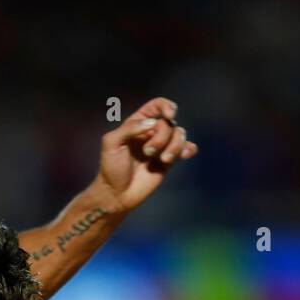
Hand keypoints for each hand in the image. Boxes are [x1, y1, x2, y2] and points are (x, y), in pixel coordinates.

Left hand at [94, 97, 197, 214]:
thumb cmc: (111, 167)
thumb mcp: (112, 143)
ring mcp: (161, 147)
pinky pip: (184, 150)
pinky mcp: (167, 162)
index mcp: (138, 123)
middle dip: (162, 137)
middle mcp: (151, 132)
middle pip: (169, 124)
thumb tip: (152, 123)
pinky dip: (188, 149)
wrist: (117, 193)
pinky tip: (186, 153)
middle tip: (147, 153)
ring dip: (175, 146)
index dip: (165, 106)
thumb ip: (130, 128)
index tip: (169, 115)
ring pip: (179, 135)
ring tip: (164, 160)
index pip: (156, 106)